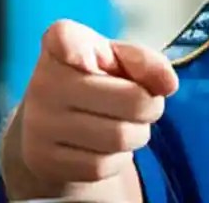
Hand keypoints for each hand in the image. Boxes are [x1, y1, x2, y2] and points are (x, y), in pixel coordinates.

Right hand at [16, 20, 177, 185]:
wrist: (48, 129)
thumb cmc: (93, 83)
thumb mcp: (116, 60)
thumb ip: (144, 61)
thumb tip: (168, 84)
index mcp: (59, 45)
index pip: (65, 40)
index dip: (78, 50)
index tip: (88, 62)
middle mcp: (44, 81)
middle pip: (132, 101)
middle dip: (150, 107)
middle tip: (141, 104)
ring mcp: (40, 123)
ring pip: (120, 138)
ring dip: (136, 135)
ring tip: (122, 124)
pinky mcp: (44, 160)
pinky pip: (102, 166)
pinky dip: (115, 160)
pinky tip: (102, 147)